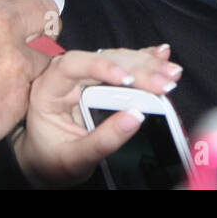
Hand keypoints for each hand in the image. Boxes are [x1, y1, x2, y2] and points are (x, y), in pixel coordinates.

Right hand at [0, 0, 58, 185]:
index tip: (21, 2)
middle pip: (46, 9)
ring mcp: (15, 58)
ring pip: (46, 53)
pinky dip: (22, 93)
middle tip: (25, 38)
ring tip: (6, 75)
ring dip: (32, 63)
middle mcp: (1, 21)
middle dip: (39, 23)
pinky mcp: (21, 92)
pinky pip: (35, 88)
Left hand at [13, 45, 183, 187]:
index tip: (128, 79)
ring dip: (148, 65)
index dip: (102, 67)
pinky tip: (162, 55)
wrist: (44, 161)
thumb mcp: (73, 158)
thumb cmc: (50, 159)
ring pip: (119, 59)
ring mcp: (86, 75)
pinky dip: (145, 60)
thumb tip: (136, 117)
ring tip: (172, 74)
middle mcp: (67, 75)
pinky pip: (125, 63)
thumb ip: (103, 140)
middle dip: (139, 69)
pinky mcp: (102, 79)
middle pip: (105, 60)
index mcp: (48, 89)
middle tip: (165, 82)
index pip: (73, 65)